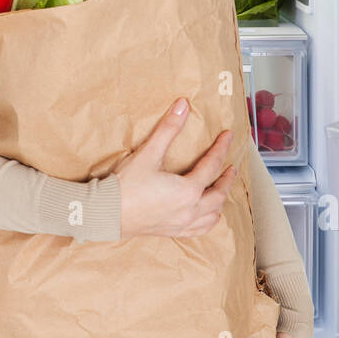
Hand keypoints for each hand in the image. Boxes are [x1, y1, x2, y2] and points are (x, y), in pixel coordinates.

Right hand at [116, 97, 236, 237]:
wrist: (107, 213)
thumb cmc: (126, 185)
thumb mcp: (148, 154)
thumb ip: (168, 129)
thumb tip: (183, 105)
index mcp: (188, 191)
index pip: (211, 166)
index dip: (221, 148)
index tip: (228, 136)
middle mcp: (190, 210)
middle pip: (218, 194)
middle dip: (226, 179)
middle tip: (231, 167)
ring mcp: (182, 224)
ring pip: (213, 215)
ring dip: (220, 201)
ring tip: (221, 190)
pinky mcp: (172, 231)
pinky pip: (200, 229)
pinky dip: (209, 220)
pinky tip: (207, 215)